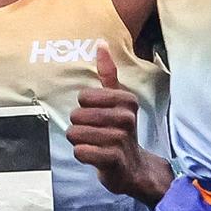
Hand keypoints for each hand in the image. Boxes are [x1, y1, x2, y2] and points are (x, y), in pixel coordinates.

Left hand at [69, 48, 168, 203]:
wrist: (134, 168)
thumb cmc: (120, 131)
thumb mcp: (118, 101)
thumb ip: (108, 73)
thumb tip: (101, 43)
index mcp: (127, 100)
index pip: (84, 97)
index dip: (84, 108)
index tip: (98, 116)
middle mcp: (127, 118)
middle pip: (76, 116)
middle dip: (78, 127)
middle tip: (94, 133)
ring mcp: (121, 139)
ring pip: (76, 134)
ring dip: (79, 142)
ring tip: (94, 144)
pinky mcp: (114, 159)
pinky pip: (81, 152)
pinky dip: (82, 155)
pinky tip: (95, 156)